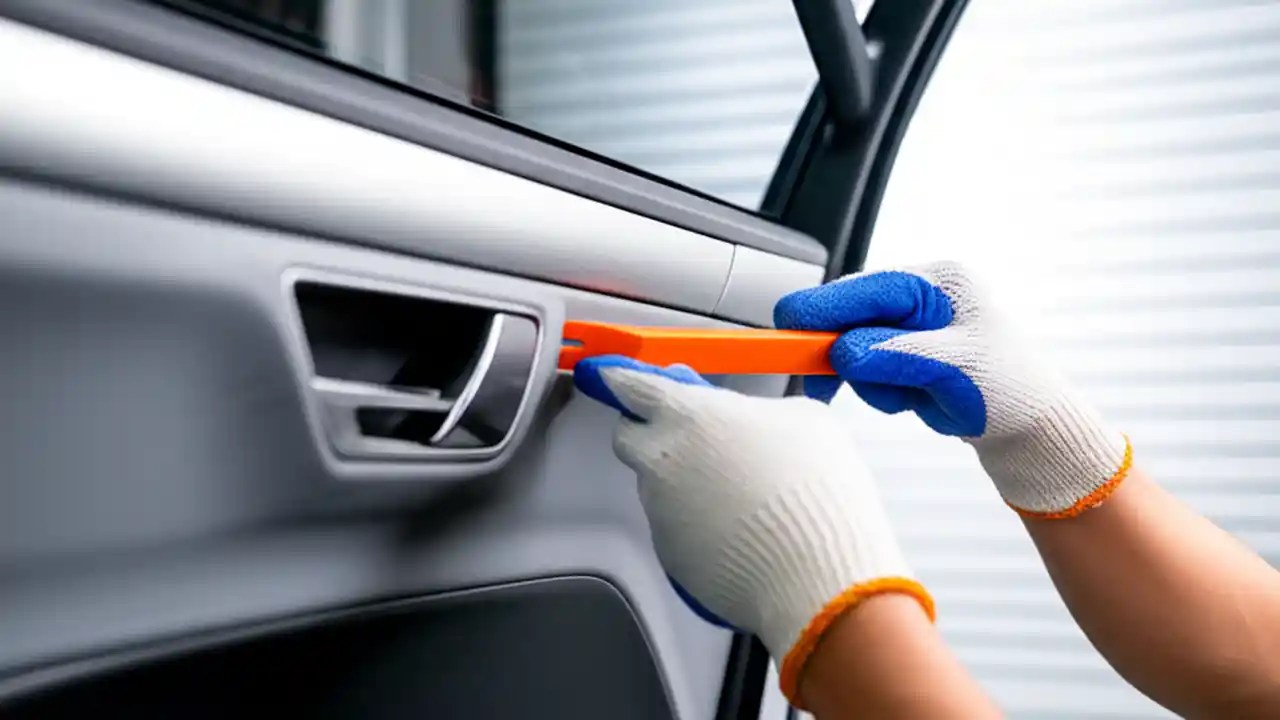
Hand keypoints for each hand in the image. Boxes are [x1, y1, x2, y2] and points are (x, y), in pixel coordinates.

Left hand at [573, 355, 932, 704]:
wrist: (816, 572)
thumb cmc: (815, 491)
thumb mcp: (803, 419)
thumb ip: (756, 409)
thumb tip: (746, 415)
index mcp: (688, 415)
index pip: (632, 385)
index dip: (623, 378)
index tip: (613, 376)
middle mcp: (662, 460)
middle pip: (631, 436)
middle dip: (652, 432)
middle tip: (694, 437)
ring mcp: (661, 510)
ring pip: (656, 484)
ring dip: (683, 483)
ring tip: (740, 495)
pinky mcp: (669, 553)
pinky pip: (674, 527)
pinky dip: (696, 524)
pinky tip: (738, 528)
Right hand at [775, 261, 1129, 518]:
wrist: (1033, 433)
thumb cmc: (1013, 392)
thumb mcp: (957, 369)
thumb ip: (895, 355)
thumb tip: (843, 353)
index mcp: (937, 283)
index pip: (864, 289)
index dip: (821, 310)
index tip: (786, 329)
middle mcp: (920, 297)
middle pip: (849, 316)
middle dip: (842, 354)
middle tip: (822, 385)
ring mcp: (910, 327)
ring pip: (851, 348)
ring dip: (867, 380)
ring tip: (909, 397)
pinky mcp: (903, 355)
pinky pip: (865, 370)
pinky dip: (878, 391)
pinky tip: (912, 400)